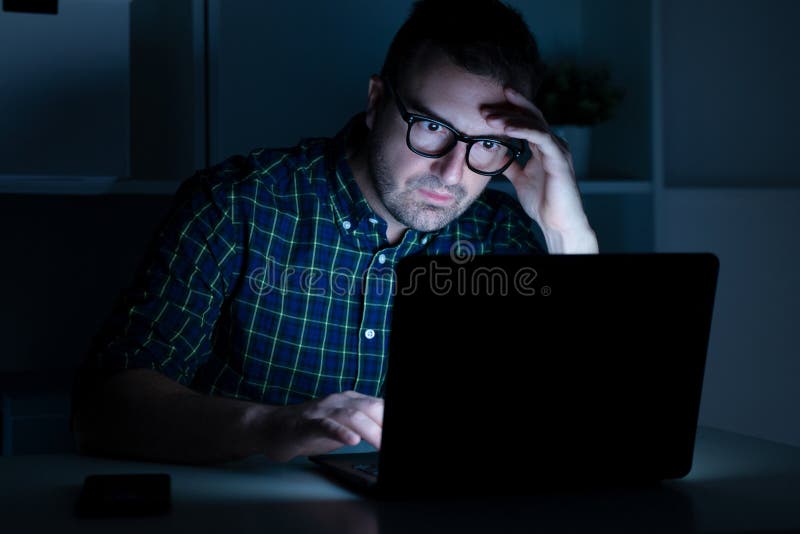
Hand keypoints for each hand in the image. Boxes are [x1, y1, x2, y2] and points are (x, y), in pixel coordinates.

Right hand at [261, 391, 382, 461]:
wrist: (271, 427)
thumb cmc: (309, 428)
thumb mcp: (342, 427)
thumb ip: (364, 427)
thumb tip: (384, 435)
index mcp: (349, 400)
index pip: (378, 406)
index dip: (390, 419)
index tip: (398, 434)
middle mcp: (337, 401)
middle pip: (370, 408)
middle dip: (384, 425)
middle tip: (391, 443)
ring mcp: (321, 411)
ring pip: (351, 416)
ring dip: (370, 431)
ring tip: (380, 444)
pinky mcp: (305, 424)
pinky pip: (325, 426)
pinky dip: (340, 433)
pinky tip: (351, 441)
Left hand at [482, 88, 597, 252]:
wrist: (556, 223)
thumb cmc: (542, 202)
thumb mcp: (519, 179)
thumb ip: (511, 164)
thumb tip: (497, 154)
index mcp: (543, 146)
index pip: (525, 121)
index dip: (507, 112)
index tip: (485, 109)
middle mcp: (552, 143)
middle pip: (530, 116)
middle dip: (507, 109)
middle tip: (484, 108)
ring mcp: (557, 149)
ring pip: (534, 123)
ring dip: (511, 118)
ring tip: (490, 118)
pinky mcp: (559, 158)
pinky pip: (540, 137)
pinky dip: (523, 130)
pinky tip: (506, 128)